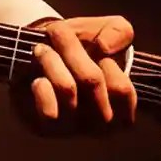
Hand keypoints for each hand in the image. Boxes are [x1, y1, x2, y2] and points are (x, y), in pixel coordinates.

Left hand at [11, 15, 136, 136]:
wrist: (40, 54)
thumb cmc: (80, 47)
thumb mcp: (105, 31)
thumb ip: (119, 31)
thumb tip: (104, 47)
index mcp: (122, 109)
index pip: (121, 89)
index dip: (107, 62)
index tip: (94, 46)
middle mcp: (100, 125)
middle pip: (91, 81)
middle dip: (71, 50)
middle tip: (56, 33)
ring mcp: (72, 129)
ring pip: (66, 89)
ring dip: (51, 61)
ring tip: (41, 50)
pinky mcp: (45, 128)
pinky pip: (47, 111)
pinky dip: (42, 89)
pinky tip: (38, 80)